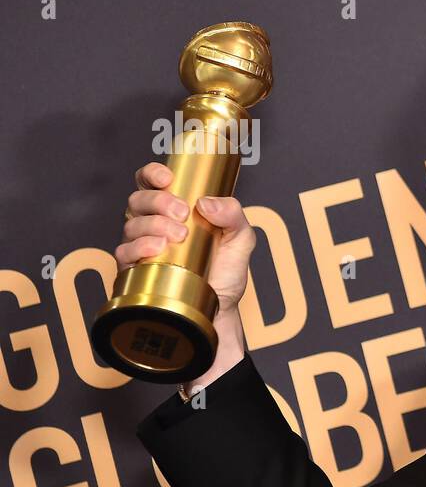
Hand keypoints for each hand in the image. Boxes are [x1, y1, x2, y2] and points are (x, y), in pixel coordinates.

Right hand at [117, 162, 255, 390]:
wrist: (218, 312)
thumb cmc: (225, 274)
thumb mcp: (241, 240)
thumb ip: (234, 215)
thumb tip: (206, 203)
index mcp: (174, 211)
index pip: (152, 182)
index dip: (153, 174)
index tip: (168, 178)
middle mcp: (153, 225)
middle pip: (139, 199)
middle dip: (158, 200)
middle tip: (182, 214)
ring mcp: (141, 247)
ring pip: (131, 223)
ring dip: (153, 224)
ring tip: (177, 236)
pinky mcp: (133, 271)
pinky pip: (123, 252)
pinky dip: (139, 247)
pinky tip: (157, 249)